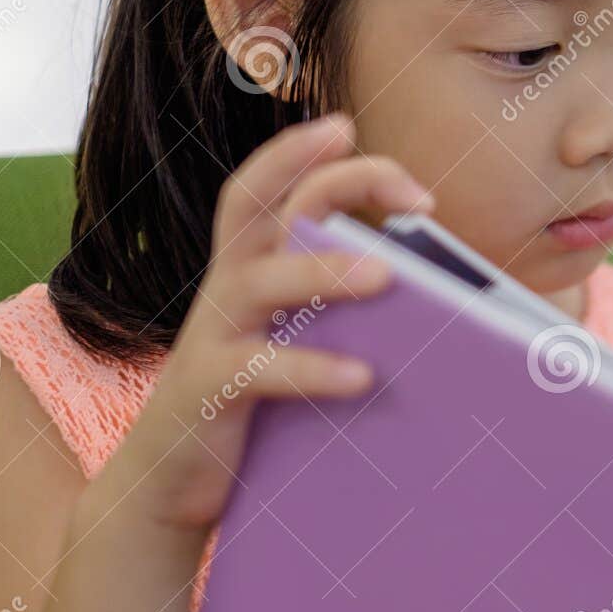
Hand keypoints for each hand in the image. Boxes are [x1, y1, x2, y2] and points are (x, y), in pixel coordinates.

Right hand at [101, 112, 435, 531]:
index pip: (264, 187)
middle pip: (262, 208)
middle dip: (333, 182)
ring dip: (325, 270)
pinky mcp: (208, 391)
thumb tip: (443, 298)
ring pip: (261, 282)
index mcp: (248, 267)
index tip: (348, 128)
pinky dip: (312, 369)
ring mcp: (214, 336)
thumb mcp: (292, 339)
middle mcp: (227, 288)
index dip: (297, 150)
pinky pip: (260, 371)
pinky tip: (362, 376)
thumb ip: (338, 308)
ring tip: (388, 274)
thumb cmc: (252, 402)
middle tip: (415, 195)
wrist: (168, 483)